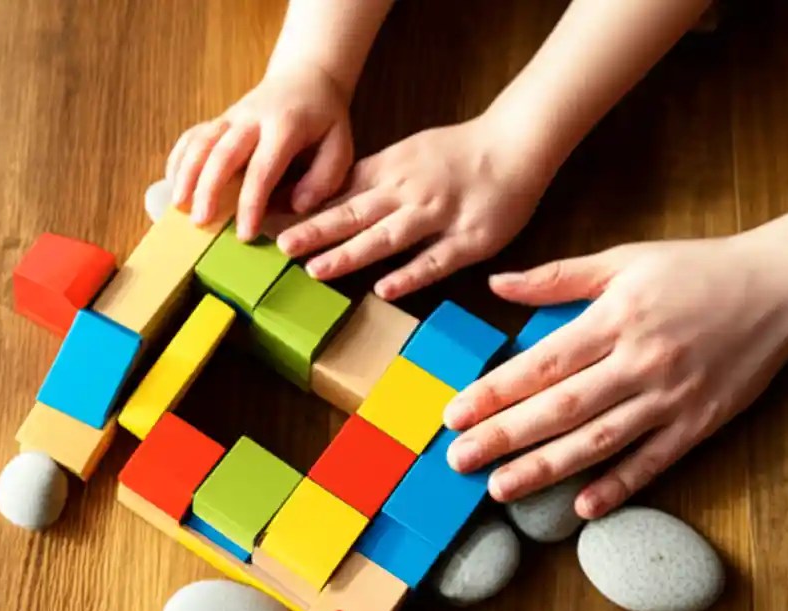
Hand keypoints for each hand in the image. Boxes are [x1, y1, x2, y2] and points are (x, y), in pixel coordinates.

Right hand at [167, 63, 352, 238]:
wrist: (305, 78)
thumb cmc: (324, 120)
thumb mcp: (340, 146)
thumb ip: (324, 178)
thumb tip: (296, 206)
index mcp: (285, 127)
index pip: (263, 168)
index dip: (251, 203)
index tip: (245, 233)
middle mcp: (253, 118)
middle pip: (222, 153)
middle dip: (208, 189)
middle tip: (200, 222)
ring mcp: (231, 116)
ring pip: (201, 142)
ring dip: (185, 173)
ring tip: (177, 206)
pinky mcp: (219, 119)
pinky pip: (193, 136)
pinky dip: (179, 158)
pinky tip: (173, 183)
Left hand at [277, 116, 551, 300]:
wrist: (515, 145)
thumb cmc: (458, 153)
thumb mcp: (407, 154)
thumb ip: (370, 177)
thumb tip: (322, 197)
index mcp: (391, 170)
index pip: (340, 191)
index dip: (306, 208)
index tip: (272, 222)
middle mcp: (408, 192)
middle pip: (355, 213)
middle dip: (316, 231)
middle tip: (280, 247)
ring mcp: (438, 217)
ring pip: (387, 238)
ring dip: (350, 254)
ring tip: (316, 270)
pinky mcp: (467, 241)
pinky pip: (434, 261)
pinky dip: (409, 274)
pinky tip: (384, 289)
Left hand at [443, 233, 787, 517]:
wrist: (783, 285)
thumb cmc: (697, 268)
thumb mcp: (624, 260)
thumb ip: (557, 278)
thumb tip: (495, 286)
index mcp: (614, 319)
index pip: (541, 365)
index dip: (494, 392)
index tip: (454, 414)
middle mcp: (639, 362)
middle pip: (560, 409)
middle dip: (504, 437)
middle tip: (458, 461)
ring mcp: (672, 397)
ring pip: (599, 441)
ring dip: (546, 469)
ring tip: (500, 488)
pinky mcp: (701, 422)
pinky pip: (654, 461)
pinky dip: (620, 486)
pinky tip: (584, 508)